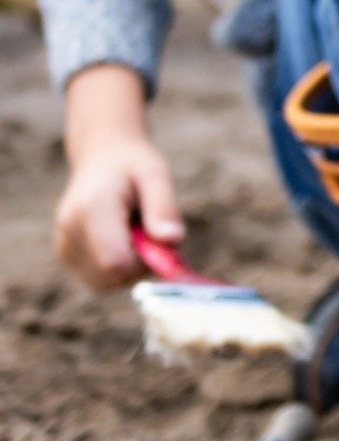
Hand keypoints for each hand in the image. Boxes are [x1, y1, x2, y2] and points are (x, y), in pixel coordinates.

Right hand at [54, 131, 182, 290]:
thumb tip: (173, 240)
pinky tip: (121, 239)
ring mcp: (64, 245)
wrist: (101, 158)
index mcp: (92, 209)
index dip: (147, 261)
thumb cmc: (133, 165)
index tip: (162, 239)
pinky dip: (118, 267)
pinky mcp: (67, 256)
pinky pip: (99, 279)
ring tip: (134, 231)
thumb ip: (163, 208)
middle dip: (141, 264)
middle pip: (112, 276)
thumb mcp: (156, 175)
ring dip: (131, 266)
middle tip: (150, 231)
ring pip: (106, 282)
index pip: (116, 262)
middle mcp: (70, 230)